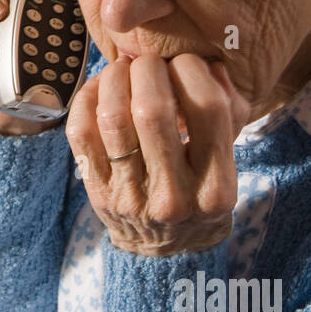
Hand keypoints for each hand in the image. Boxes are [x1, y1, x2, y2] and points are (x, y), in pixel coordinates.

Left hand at [65, 53, 250, 256]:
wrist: (165, 250)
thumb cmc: (201, 192)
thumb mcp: (229, 161)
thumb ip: (229, 112)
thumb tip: (208, 62)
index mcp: (217, 188)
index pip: (208, 109)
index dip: (193, 70)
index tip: (185, 63)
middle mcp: (174, 197)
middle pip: (153, 110)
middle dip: (149, 70)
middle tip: (149, 62)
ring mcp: (131, 198)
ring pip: (112, 118)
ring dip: (115, 79)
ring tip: (123, 69)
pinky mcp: (97, 193)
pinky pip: (81, 133)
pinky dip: (86, 98)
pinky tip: (100, 88)